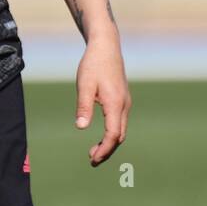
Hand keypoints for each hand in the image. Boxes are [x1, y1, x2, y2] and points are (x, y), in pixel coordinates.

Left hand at [74, 34, 129, 166]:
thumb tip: (81, 127)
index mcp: (115, 103)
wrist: (106, 46)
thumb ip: (83, 107)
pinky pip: (120, 121)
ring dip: (110, 142)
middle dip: (107, 149)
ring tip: (94, 150)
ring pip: (121, 129)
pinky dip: (112, 132)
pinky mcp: (123, 98)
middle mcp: (124, 105)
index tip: (94, 158)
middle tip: (92, 159)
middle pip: (119, 135)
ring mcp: (125, 101)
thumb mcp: (84, 85)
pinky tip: (102, 134)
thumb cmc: (93, 64)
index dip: (104, 149)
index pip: (113, 134)